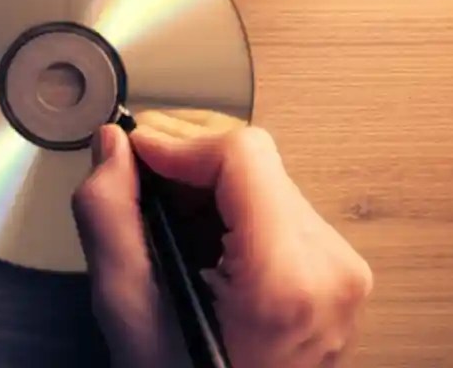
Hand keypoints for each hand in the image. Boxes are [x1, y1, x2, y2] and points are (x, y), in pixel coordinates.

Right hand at [71, 111, 372, 367]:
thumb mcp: (130, 312)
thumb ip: (111, 218)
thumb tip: (112, 149)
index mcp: (286, 279)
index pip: (242, 154)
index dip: (177, 139)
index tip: (134, 148)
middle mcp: (329, 268)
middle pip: (255, 160)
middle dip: (185, 157)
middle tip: (134, 173)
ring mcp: (341, 272)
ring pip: (265, 177)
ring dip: (205, 181)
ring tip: (161, 214)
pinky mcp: (336, 273)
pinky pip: (279, 206)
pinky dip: (229, 206)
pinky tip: (194, 234)